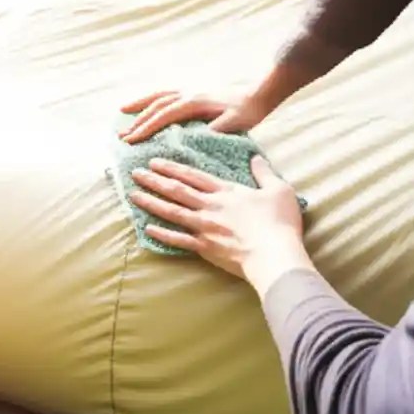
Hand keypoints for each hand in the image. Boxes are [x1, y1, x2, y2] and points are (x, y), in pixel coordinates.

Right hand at [118, 90, 270, 142]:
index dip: (145, 128)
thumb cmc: (248, 110)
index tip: (130, 141)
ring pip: (158, 96)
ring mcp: (190, 90)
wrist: (261, 93)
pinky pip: (167, 93)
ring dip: (140, 104)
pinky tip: (148, 104)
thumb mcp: (232, 124)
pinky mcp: (195, 92)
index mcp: (194, 102)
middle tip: (121, 136)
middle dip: (137, 121)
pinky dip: (153, 98)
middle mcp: (188, 93)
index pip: (163, 116)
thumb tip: (194, 139)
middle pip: (156, 106)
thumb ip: (213, 131)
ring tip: (123, 111)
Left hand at [128, 156, 313, 291]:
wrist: (274, 255)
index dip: (172, 168)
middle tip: (135, 174)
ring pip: (171, 211)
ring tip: (133, 195)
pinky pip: (178, 239)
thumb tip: (256, 157)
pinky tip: (147, 228)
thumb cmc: (279, 223)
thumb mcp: (278, 190)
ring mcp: (205, 227)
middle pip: (176, 191)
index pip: (193, 175)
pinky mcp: (204, 248)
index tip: (155, 162)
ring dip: (151, 202)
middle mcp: (210, 206)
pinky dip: (162, 234)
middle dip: (154, 180)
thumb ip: (264, 172)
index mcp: (226, 192)